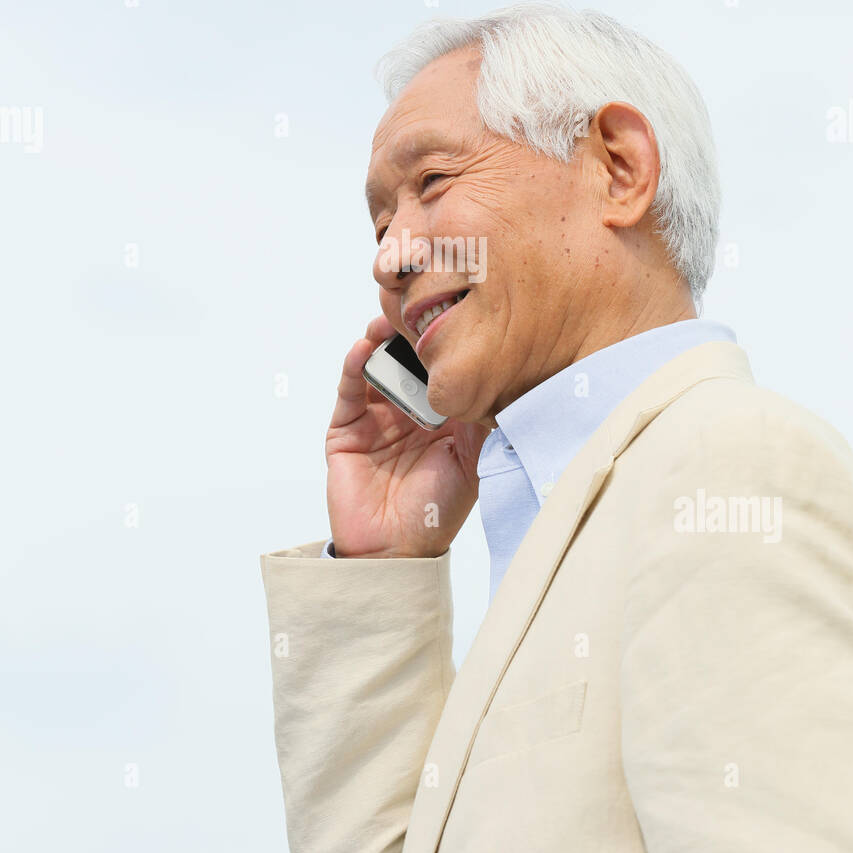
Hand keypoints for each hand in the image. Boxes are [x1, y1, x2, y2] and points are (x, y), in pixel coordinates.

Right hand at [325, 314, 488, 556]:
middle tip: (421, 303)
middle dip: (413, 331)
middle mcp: (409, 409)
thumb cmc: (439, 510)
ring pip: (379, 364)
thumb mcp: (475, 459)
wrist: (398, 549)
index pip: (442, 368)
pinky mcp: (346, 426)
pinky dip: (356, 363)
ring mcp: (376, 415)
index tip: (458, 309)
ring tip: (392, 317)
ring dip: (383, 337)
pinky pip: (350, 387)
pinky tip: (366, 346)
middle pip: (408, 358)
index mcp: (442, 415)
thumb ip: (484, 420)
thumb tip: (505, 377)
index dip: (447, 342)